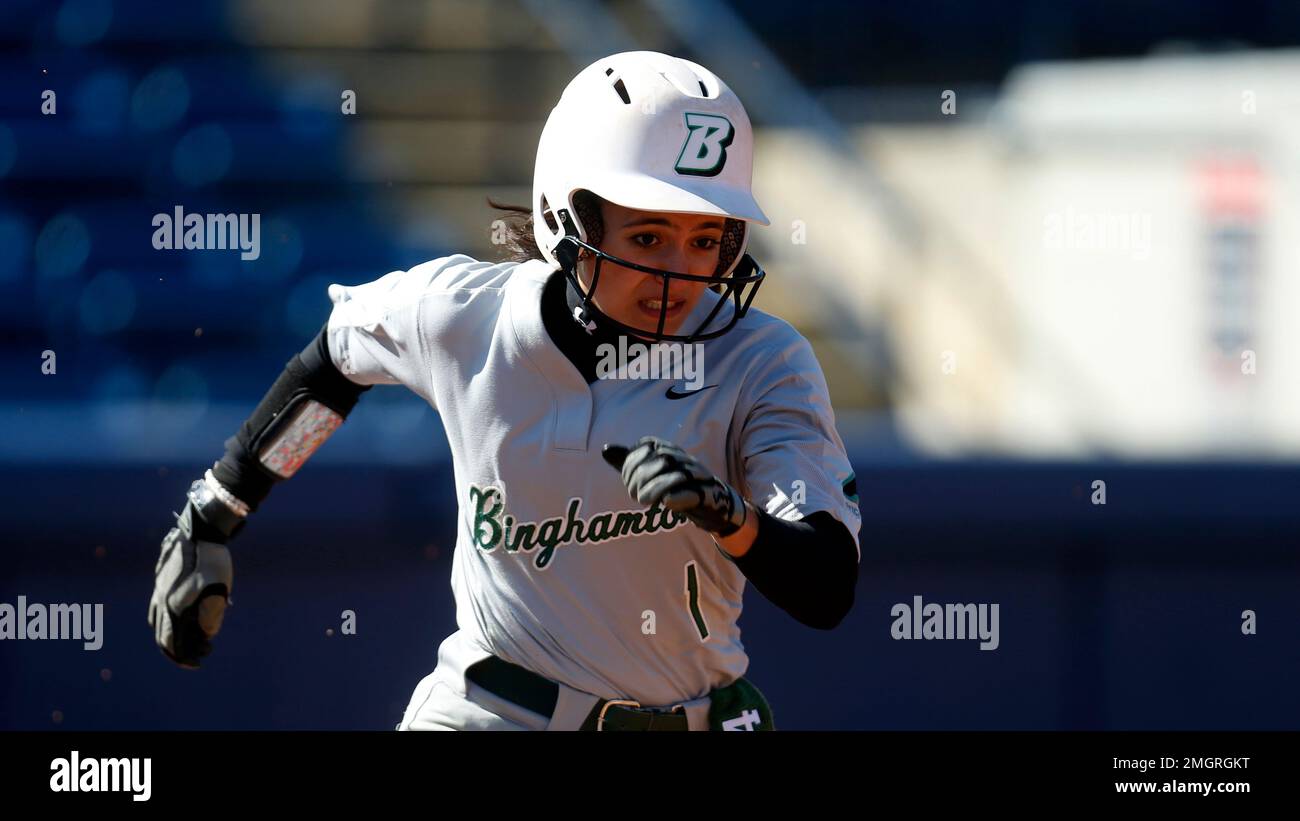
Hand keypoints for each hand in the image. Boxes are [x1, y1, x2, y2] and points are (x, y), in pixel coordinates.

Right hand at [147, 500, 232, 668]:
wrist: (199, 531)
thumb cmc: (213, 561)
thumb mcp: (219, 591)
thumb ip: (212, 617)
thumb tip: (206, 635)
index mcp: (174, 607)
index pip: (173, 642)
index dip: (184, 656)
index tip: (197, 662)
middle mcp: (161, 601)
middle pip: (162, 636)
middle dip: (178, 649)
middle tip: (196, 653)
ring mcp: (157, 590)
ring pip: (157, 621)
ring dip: (171, 634)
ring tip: (189, 637)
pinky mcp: (159, 580)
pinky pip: (157, 607)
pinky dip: (166, 619)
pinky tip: (180, 616)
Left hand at [602, 436, 747, 536]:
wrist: (715, 506)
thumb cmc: (680, 488)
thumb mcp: (653, 475)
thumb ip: (630, 463)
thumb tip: (606, 449)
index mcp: (672, 451)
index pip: (648, 445)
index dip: (632, 462)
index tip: (627, 481)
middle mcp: (686, 460)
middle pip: (662, 458)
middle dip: (642, 476)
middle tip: (634, 495)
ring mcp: (700, 477)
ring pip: (678, 474)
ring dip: (656, 487)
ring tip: (644, 501)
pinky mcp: (710, 496)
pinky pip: (696, 493)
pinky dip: (678, 497)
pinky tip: (666, 504)